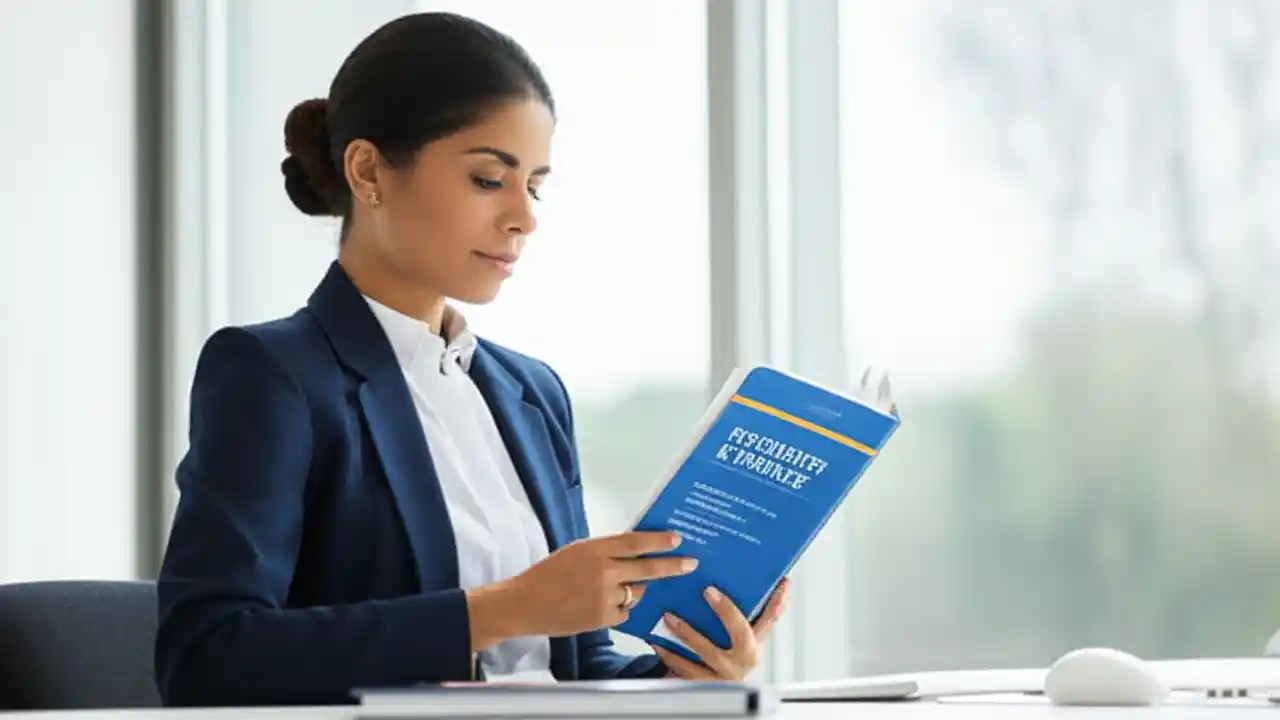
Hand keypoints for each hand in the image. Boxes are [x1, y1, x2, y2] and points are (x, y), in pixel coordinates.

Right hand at [466, 531, 697, 648]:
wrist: (524, 603)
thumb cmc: (548, 575)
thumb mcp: (575, 552)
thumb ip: (604, 553)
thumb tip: (636, 553)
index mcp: (594, 549)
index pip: (635, 542)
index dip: (659, 541)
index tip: (677, 538)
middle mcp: (602, 571)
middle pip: (647, 568)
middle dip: (672, 566)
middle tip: (690, 563)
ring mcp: (603, 596)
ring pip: (635, 592)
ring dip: (632, 590)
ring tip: (606, 590)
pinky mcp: (602, 618)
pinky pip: (624, 612)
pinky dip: (618, 609)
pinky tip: (598, 606)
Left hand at [650, 577, 789, 680]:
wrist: (707, 695)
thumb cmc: (719, 660)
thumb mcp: (732, 641)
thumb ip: (734, 618)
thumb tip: (724, 578)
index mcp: (753, 645)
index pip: (770, 619)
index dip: (778, 601)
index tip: (781, 582)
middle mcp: (744, 660)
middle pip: (742, 632)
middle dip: (726, 610)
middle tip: (708, 591)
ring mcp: (725, 673)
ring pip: (707, 650)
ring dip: (687, 631)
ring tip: (669, 616)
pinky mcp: (705, 684)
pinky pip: (685, 667)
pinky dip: (669, 654)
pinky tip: (657, 641)